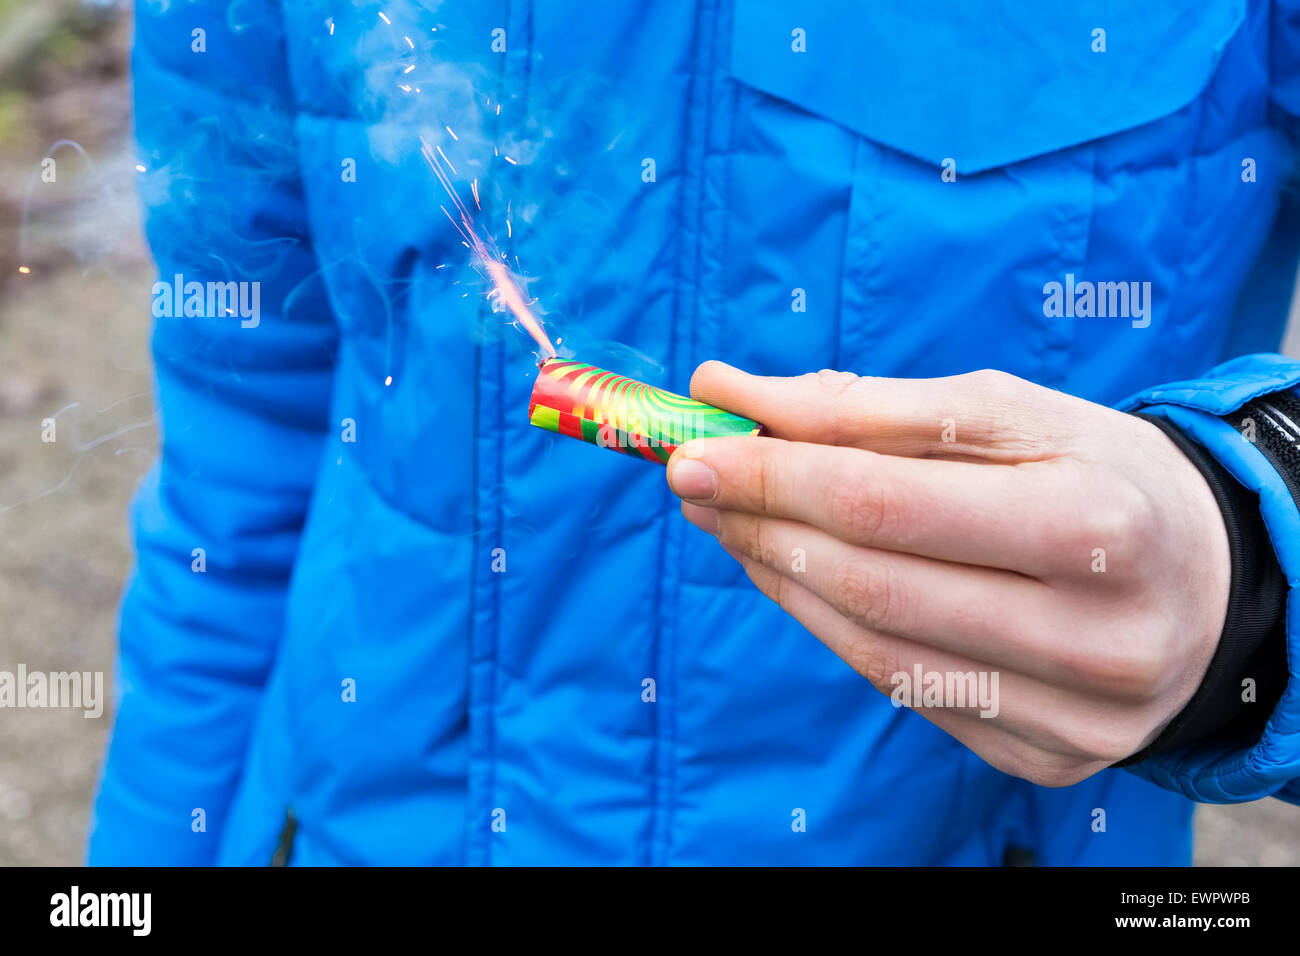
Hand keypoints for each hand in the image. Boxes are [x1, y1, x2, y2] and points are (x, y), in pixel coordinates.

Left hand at [667, 363, 1229, 786]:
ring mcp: (1072, 716)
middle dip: (761, 526)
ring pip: (874, 652)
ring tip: (736, 524)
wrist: (1207, 582)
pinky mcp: (1045, 756)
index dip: (772, 478)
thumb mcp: (1007, 412)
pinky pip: (905, 693)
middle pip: (870, 585)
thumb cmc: (1098, 474)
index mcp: (1096, 521)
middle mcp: (1094, 636)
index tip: (693, 451)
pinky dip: (834, 629)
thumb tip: (730, 390)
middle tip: (697, 483)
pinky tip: (802, 578)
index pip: (885, 504)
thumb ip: (866, 406)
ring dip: (782, 581)